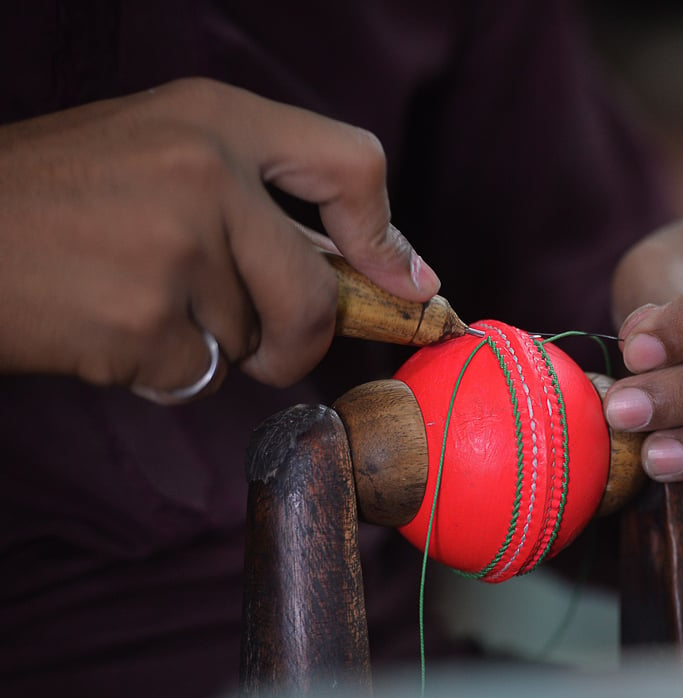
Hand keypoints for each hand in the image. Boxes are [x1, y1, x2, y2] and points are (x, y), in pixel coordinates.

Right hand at [0, 78, 439, 397]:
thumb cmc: (57, 199)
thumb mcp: (163, 158)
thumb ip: (262, 205)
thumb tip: (380, 268)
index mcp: (215, 118)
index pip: (352, 165)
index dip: (386, 235)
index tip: (406, 282)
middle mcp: (204, 172)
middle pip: (314, 292)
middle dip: (300, 340)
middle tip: (270, 350)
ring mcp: (175, 246)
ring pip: (252, 339)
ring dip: (212, 344)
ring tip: (138, 302)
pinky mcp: (144, 321)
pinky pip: (203, 374)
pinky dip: (170, 372)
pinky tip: (113, 331)